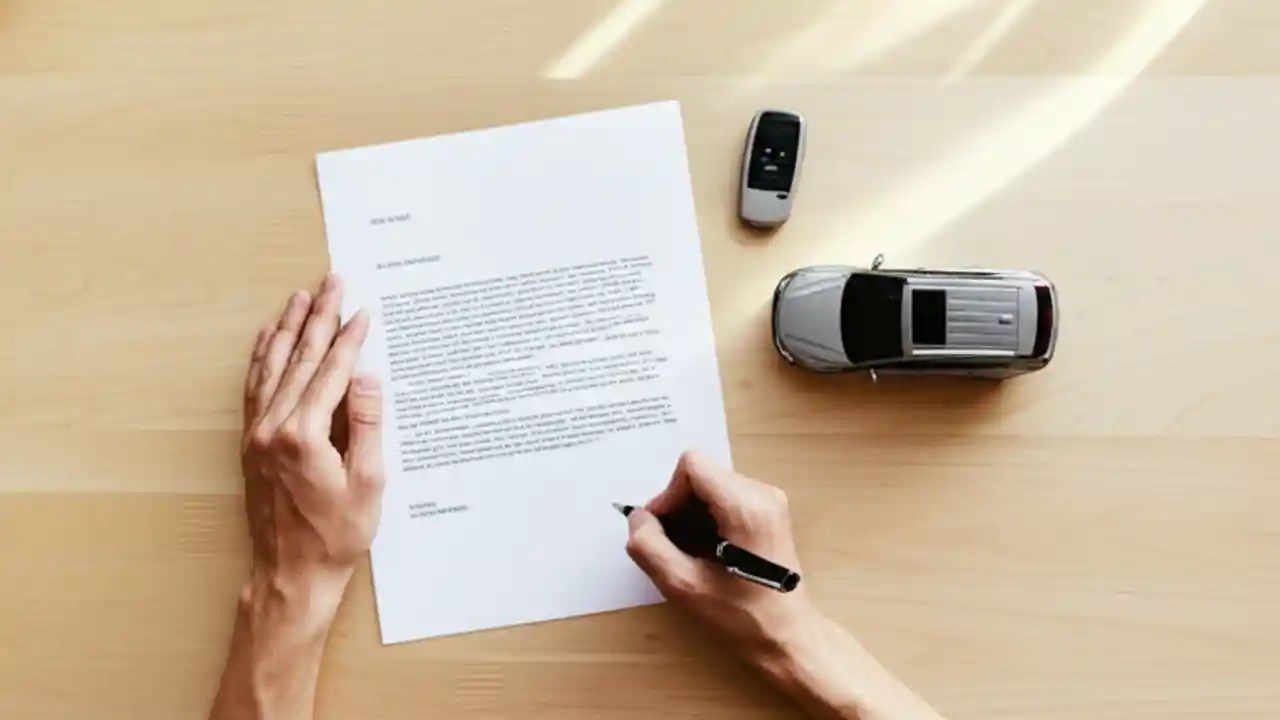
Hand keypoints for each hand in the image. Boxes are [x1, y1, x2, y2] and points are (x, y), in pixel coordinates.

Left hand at [211, 274, 384, 719]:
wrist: (291, 573)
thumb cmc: (336, 535)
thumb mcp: (369, 482)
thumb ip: (366, 424)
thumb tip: (366, 376)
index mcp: (305, 435)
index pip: (331, 372)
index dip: (350, 339)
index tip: (364, 311)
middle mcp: (274, 428)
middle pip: (300, 359)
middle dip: (319, 318)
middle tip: (332, 282)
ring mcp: (258, 434)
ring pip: (273, 366)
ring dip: (289, 328)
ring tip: (301, 296)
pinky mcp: (252, 443)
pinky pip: (255, 387)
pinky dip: (262, 357)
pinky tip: (269, 338)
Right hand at [625, 451, 812, 662]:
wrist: (787, 636)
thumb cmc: (742, 617)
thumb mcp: (684, 587)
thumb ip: (649, 546)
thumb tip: (638, 517)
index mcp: (746, 507)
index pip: (692, 465)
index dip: (668, 495)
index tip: (663, 530)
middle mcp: (762, 493)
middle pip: (701, 475)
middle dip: (678, 507)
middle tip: (673, 547)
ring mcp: (769, 500)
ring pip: (711, 485)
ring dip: (691, 514)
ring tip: (691, 553)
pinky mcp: (770, 511)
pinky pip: (725, 497)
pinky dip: (707, 518)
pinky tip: (707, 551)